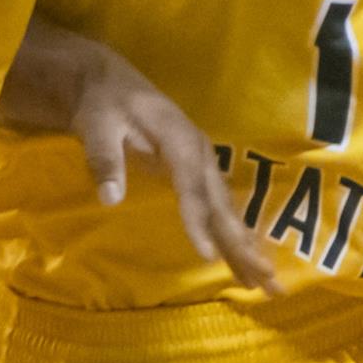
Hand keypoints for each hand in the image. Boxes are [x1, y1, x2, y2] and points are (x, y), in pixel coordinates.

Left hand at [71, 47, 280, 295]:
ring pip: (227, 210)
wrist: (110, 82)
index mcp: (179, 140)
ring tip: (266, 280)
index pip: (191, 185)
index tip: (207, 255)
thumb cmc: (103, 104)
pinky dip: (236, 235)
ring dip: (247, 246)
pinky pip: (220, 208)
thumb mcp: (96, 125)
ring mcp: (203, 163)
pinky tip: (248, 257)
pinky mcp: (198, 172)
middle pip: (222, 204)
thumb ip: (104, 159)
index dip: (199, 220)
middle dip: (242, 242)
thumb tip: (110, 198)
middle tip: (264, 277)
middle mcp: (200, 153)